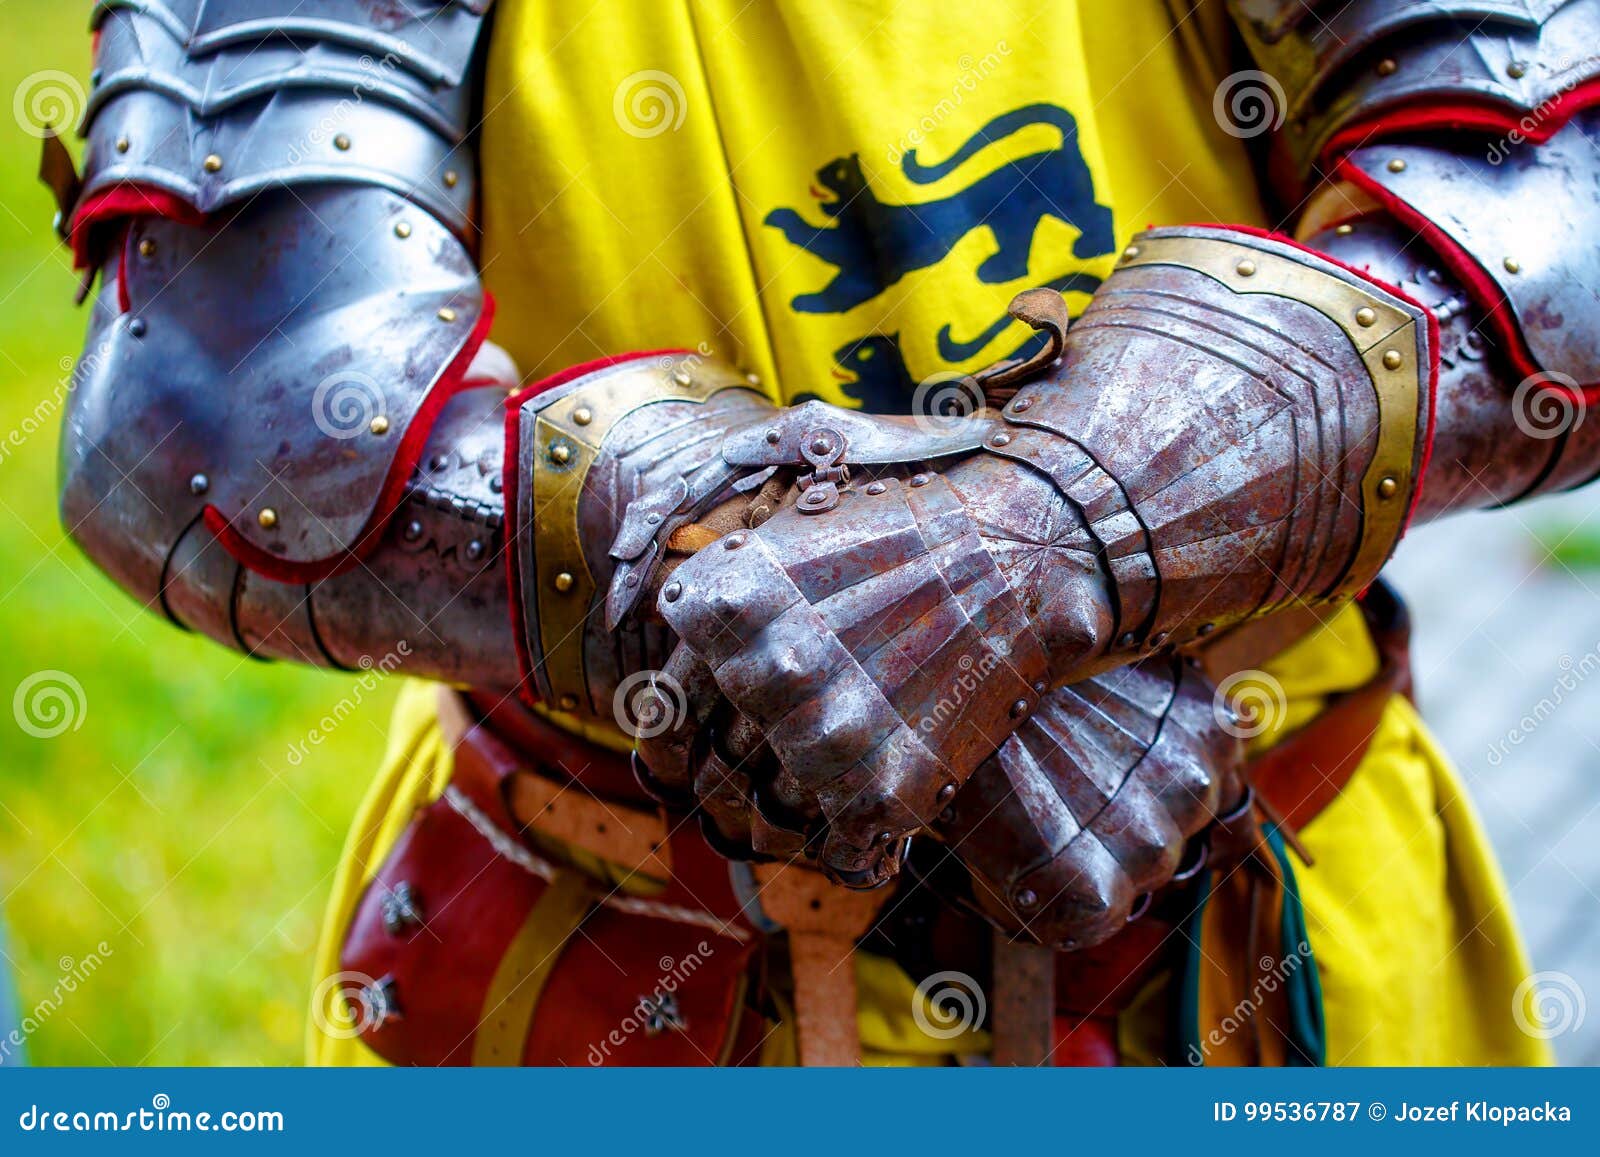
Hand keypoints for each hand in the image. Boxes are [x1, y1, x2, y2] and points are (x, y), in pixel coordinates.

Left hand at [634, 436, 1111, 885]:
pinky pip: (843, 856)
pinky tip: (863, 829)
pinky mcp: (887, 783)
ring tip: (814, 809)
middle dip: (732, 793)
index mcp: (725, 608)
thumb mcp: (782, 539)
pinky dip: (854, 852)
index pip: (664, 715)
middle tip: (760, 791)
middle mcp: (765, 672)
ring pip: (771, 824)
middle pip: (714, 779)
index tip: (688, 762)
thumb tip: (661, 689)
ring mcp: (827, 733)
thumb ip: (715, 604)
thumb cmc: (902, 537)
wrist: (1015, 551)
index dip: (671, 748)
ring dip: (788, 827)